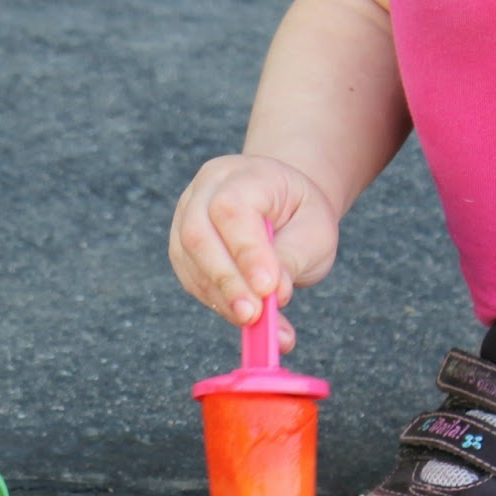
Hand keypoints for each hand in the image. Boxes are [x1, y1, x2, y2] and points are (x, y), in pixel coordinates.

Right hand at [168, 154, 342, 350]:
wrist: (281, 209)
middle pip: (198, 234)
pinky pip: (190, 279)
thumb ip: (294, 257)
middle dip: (227, 280)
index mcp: (244, 174)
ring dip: (222, 297)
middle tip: (254, 315)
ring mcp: (185, 219)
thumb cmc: (300, 216)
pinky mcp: (180, 250)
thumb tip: (272, 294)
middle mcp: (205, 191)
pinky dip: (217, 301)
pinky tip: (242, 312)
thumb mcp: (314, 230)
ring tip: (256, 320)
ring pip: (190, 261)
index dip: (247, 252)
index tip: (268, 288)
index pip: (232, 210)